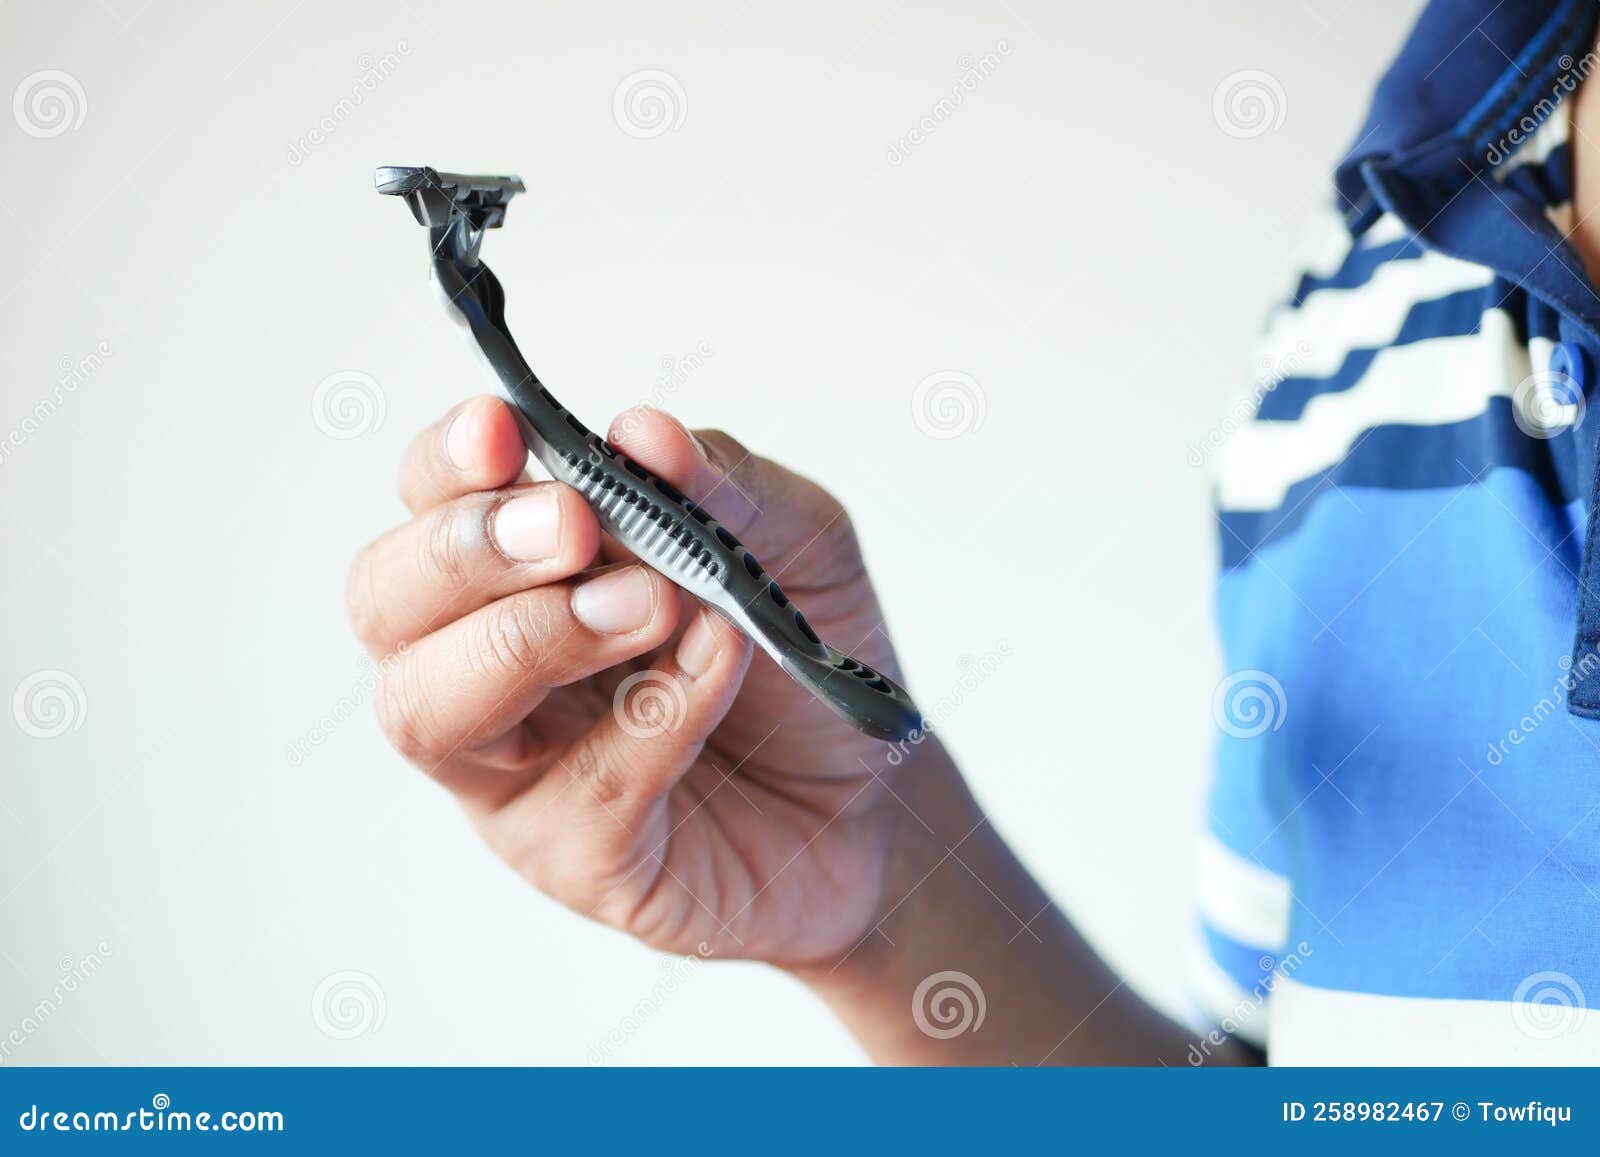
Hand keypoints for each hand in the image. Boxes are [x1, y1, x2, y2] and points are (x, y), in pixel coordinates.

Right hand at [347, 396, 933, 966]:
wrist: (872, 800)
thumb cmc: (800, 667)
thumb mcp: (793, 545)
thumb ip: (723, 488)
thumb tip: (641, 433)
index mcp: (519, 574)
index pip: (428, 503)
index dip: (445, 464)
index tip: (502, 428)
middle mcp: (487, 671)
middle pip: (383, 603)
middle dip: (466, 551)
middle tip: (577, 528)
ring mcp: (517, 774)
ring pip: (430, 710)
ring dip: (530, 638)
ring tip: (650, 606)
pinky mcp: (577, 859)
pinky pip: (581, 791)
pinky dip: (654, 719)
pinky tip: (718, 671)